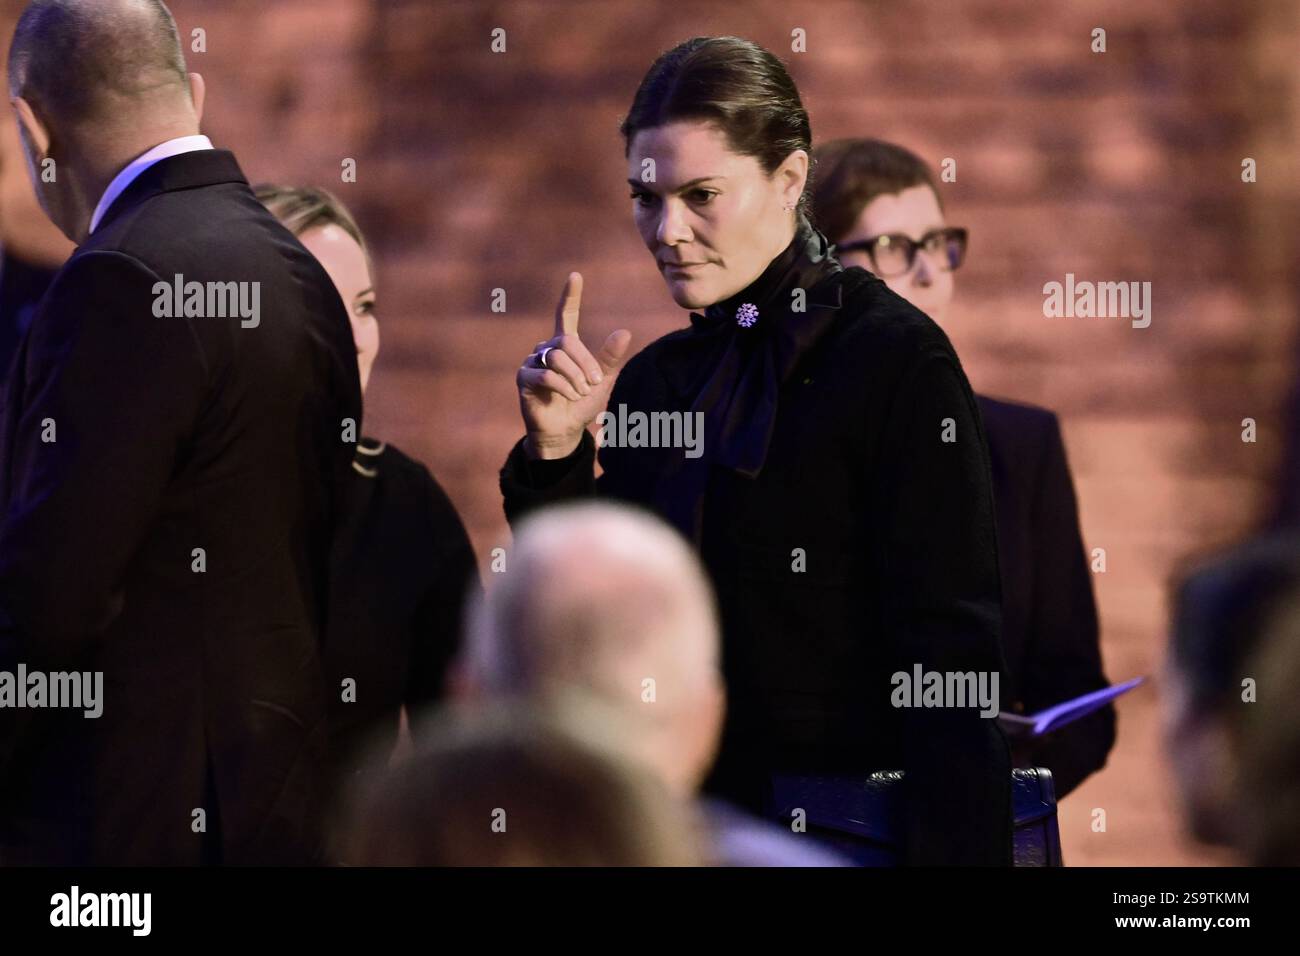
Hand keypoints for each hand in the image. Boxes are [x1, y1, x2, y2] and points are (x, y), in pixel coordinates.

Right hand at [517, 272, 631, 458]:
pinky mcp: (524, 378)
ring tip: (581, 392)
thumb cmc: (582, 404)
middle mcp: (546, 348)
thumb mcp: (601, 380)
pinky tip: (569, 396)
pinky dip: (562, 386)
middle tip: (594, 382)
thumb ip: (609, 357)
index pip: (565, 314)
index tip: (575, 276)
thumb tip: (625, 332)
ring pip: (556, 357)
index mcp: (565, 345)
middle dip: (585, 362)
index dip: (570, 296)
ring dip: (575, 376)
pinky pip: (545, 374)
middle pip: (567, 342)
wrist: (564, 430)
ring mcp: (532, 362)